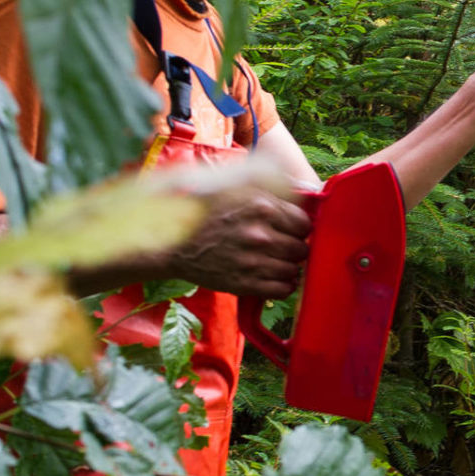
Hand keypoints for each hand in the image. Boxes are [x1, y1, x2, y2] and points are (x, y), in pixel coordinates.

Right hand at [164, 184, 309, 298]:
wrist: (170, 243)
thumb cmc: (201, 212)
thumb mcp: (231, 187)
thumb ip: (264, 186)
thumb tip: (293, 187)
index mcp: (261, 207)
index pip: (303, 223)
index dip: (298, 227)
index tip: (290, 230)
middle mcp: (261, 235)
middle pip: (300, 248)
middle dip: (294, 247)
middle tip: (282, 246)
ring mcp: (253, 261)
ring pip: (293, 270)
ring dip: (287, 267)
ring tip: (275, 262)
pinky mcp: (245, 284)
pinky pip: (282, 289)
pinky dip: (282, 285)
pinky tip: (273, 278)